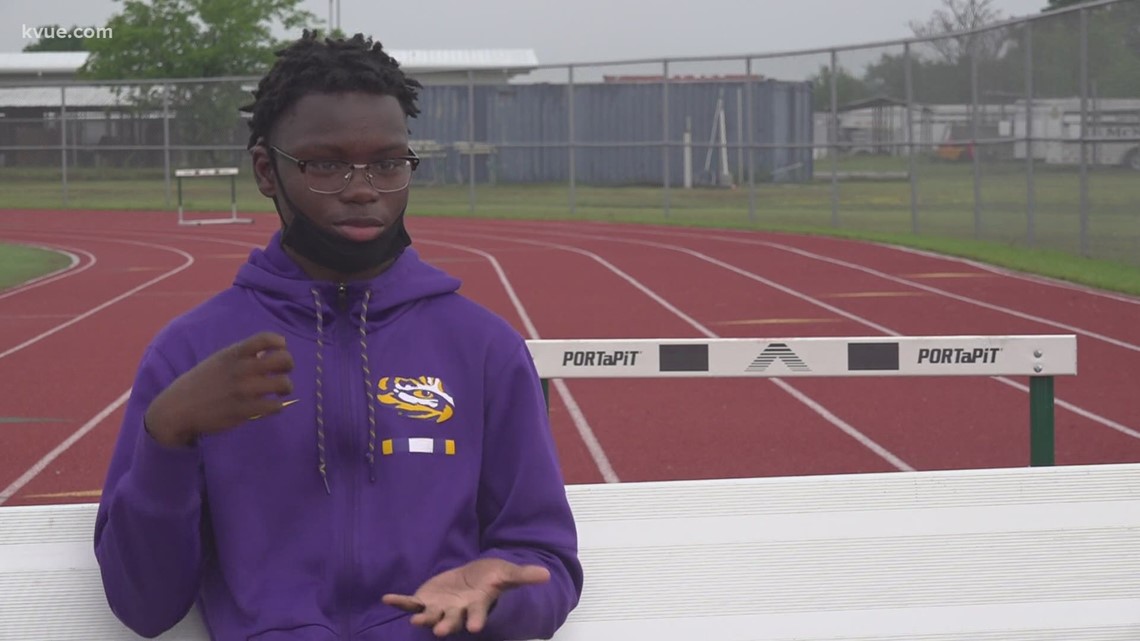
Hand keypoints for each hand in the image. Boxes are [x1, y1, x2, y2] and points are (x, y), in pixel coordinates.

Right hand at [144, 332, 294, 446]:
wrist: (178, 408)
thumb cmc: (200, 383)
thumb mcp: (218, 361)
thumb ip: (239, 356)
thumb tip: (264, 354)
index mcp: (233, 354)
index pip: (265, 339)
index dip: (279, 342)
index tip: (280, 348)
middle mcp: (241, 369)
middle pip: (282, 360)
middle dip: (288, 365)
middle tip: (283, 372)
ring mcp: (244, 390)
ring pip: (284, 383)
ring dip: (286, 387)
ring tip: (280, 391)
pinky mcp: (245, 411)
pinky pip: (275, 406)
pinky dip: (279, 405)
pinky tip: (273, 405)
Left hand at [382, 557, 550, 636]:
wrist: (472, 577)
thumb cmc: (490, 577)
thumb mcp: (506, 573)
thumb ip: (522, 576)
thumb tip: (546, 574)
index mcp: (477, 606)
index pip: (477, 615)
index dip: (476, 620)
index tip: (475, 627)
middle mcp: (457, 612)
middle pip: (452, 621)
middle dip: (447, 626)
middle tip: (442, 632)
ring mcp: (440, 609)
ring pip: (430, 617)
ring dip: (423, 619)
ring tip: (414, 622)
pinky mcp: (425, 601)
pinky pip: (410, 604)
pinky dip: (400, 602)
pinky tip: (387, 599)